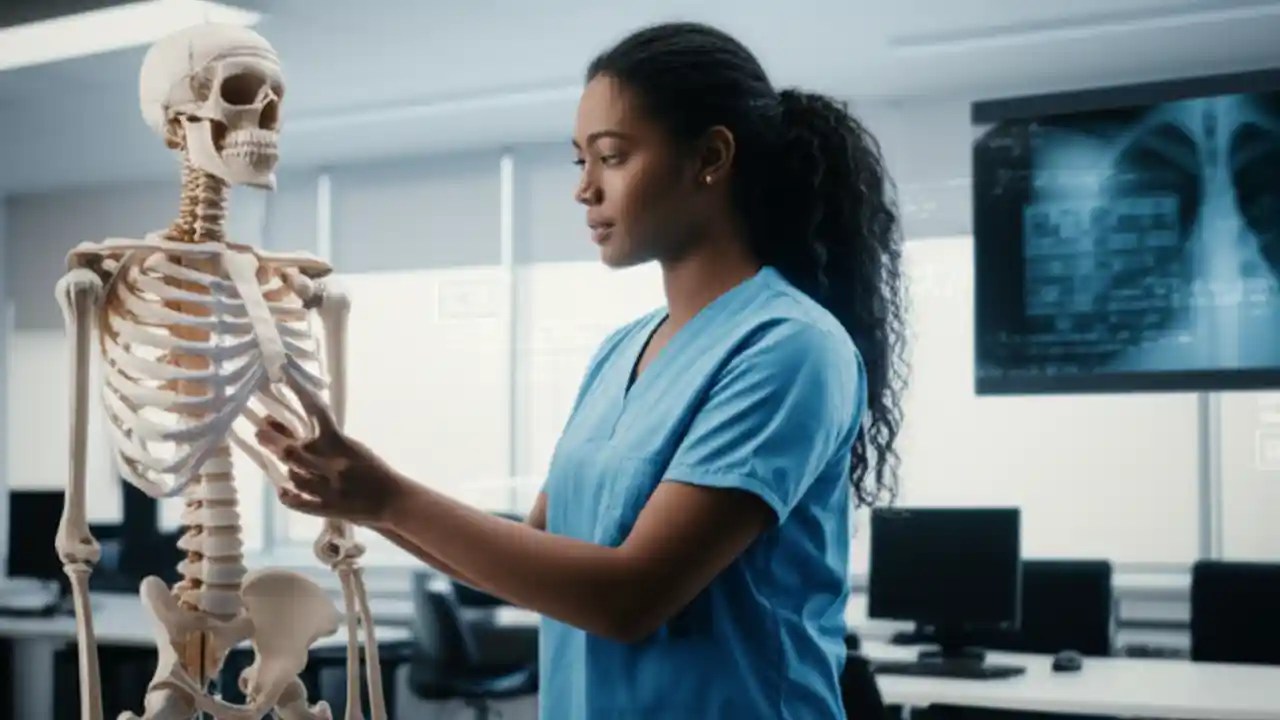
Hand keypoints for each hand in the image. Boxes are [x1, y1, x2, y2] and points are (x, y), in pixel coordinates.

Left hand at [255, 384, 407, 525]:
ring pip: (293, 475)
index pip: (315, 411)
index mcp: (341, 443)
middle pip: (293, 450)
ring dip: (283, 467)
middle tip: (261, 432)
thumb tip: (281, 423)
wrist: (394, 500)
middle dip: (273, 440)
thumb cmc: (372, 470)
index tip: (283, 377)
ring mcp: (329, 488)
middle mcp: (333, 463)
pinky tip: (283, 489)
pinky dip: (288, 495)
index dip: (297, 393)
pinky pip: (298, 502)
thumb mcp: (350, 447)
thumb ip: (320, 438)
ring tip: (275, 457)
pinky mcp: (327, 509)